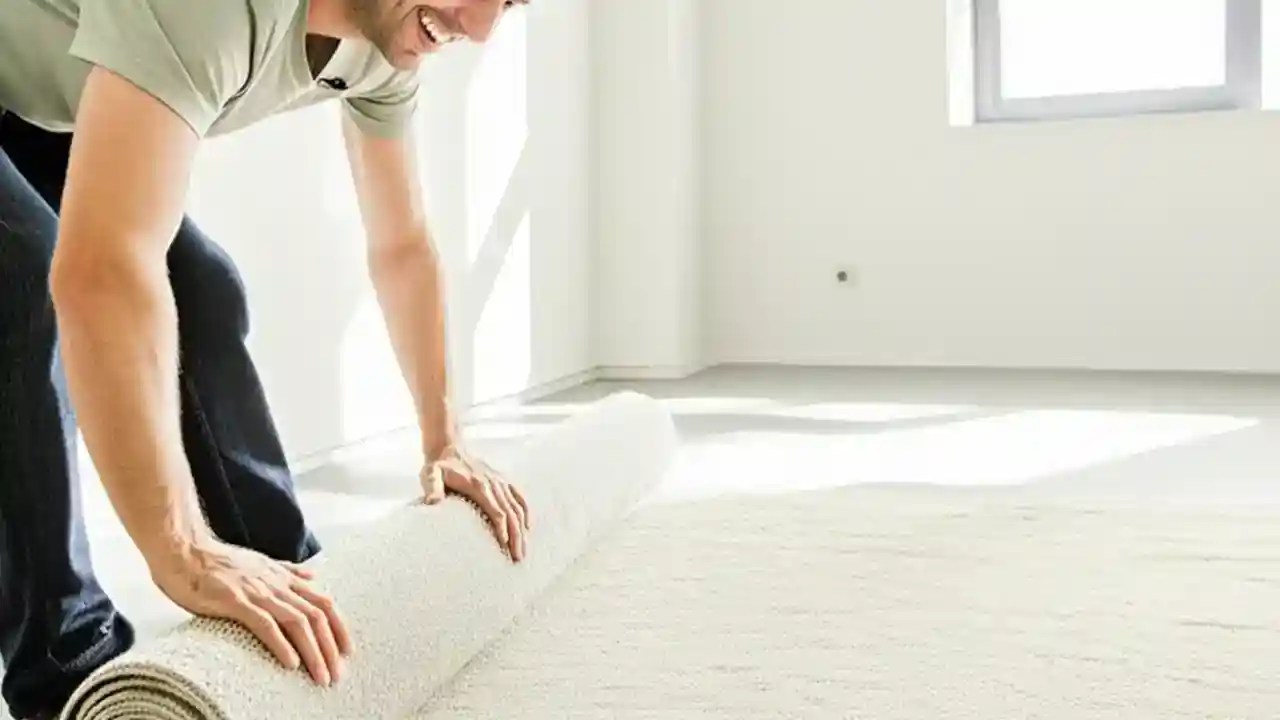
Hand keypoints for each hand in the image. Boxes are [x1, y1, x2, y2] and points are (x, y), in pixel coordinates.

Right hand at [149, 539, 351, 685]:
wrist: (183, 550)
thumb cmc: (216, 561)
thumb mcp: (260, 562)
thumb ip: (287, 571)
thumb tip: (312, 575)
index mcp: (282, 577)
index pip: (323, 602)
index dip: (339, 627)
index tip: (347, 651)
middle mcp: (276, 584)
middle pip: (316, 616)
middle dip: (331, 648)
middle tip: (337, 675)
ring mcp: (257, 591)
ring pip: (298, 622)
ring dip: (313, 652)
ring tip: (321, 676)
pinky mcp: (235, 600)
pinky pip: (265, 624)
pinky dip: (282, 644)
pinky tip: (291, 663)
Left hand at [421, 445, 530, 561]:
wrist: (448, 447)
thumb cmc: (438, 467)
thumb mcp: (430, 475)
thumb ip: (431, 488)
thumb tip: (432, 502)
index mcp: (478, 485)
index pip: (496, 510)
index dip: (502, 529)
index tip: (505, 547)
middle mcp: (493, 483)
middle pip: (511, 513)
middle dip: (516, 537)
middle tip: (518, 558)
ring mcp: (500, 481)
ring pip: (517, 508)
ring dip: (522, 530)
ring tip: (522, 551)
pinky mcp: (502, 481)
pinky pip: (519, 497)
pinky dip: (526, 513)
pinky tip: (528, 528)